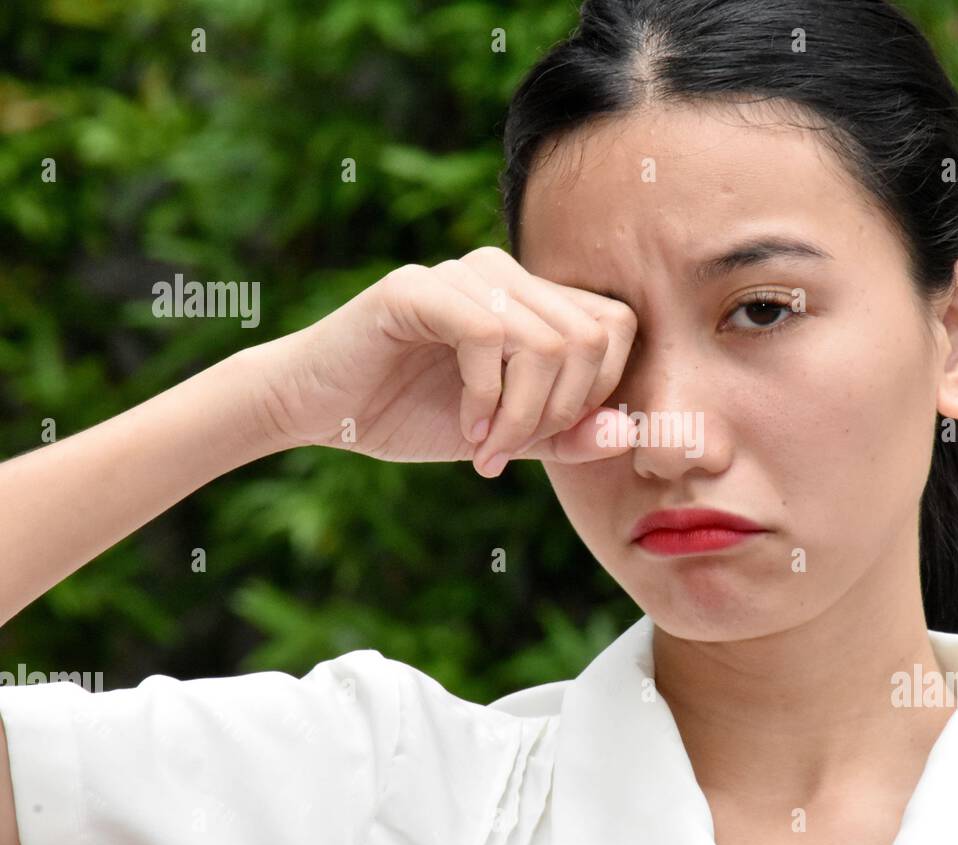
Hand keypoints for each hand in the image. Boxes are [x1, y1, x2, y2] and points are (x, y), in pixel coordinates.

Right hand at [249, 246, 638, 476]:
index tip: (549, 437)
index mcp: (530, 297)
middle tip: (511, 449)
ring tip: (484, 443)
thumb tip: (631, 432)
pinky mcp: (415, 288)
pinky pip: (488, 335)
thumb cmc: (410, 414)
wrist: (317, 409)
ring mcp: (460, 274)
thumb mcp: (505, 436)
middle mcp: (502, 273)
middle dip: (561, 412)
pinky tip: (463, 425)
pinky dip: (485, 397)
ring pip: (547, 341)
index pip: (615, 325)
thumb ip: (566, 434)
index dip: (599, 391)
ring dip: (521, 415)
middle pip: (590, 337)